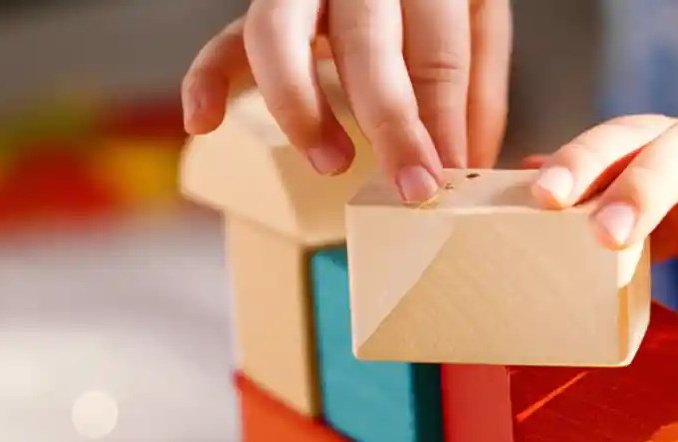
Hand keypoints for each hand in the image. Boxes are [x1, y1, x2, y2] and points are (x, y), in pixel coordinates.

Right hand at [182, 0, 511, 201]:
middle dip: (391, 122)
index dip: (444, 120)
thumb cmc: (434, 0)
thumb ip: (474, 90)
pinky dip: (208, 79)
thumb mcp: (474, 23)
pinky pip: (227, 40)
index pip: (436, 51)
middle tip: (409, 187)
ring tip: (331, 164)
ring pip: (279, 34)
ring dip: (302, 107)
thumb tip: (468, 170)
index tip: (446, 178)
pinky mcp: (265, 8)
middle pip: (368, 44)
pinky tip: (204, 123)